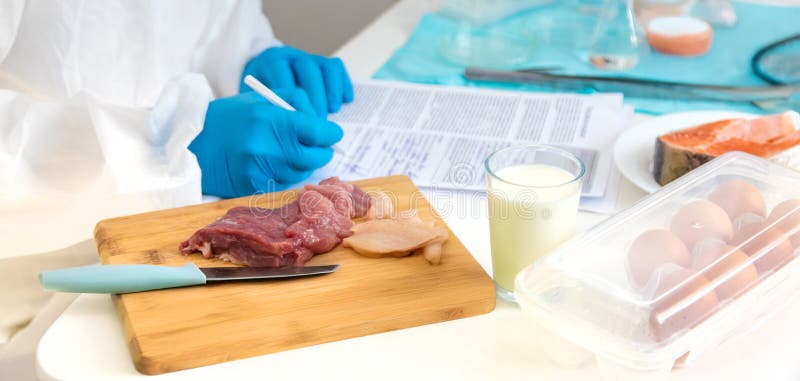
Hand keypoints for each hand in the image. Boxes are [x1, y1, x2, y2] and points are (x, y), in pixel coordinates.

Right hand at [190, 89, 342, 197]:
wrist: (190, 144)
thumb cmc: (227, 118)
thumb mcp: (260, 100)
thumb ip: (294, 104)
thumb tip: (323, 120)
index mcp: (271, 119)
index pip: (319, 131)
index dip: (330, 133)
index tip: (331, 133)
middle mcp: (269, 147)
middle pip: (316, 156)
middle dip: (321, 150)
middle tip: (318, 145)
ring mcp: (262, 169)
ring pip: (302, 171)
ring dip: (302, 162)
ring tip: (288, 151)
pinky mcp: (255, 186)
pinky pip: (285, 182)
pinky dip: (285, 174)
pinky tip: (273, 163)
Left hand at [240, 46, 353, 116]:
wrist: (267, 75)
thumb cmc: (264, 95)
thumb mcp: (260, 101)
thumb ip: (271, 110)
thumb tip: (290, 129)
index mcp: (272, 62)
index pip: (283, 75)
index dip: (293, 99)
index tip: (299, 121)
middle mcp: (292, 57)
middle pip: (308, 71)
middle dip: (316, 98)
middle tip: (319, 121)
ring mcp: (309, 58)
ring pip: (325, 68)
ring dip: (331, 91)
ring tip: (333, 111)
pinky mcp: (323, 63)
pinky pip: (337, 68)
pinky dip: (343, 84)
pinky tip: (346, 101)